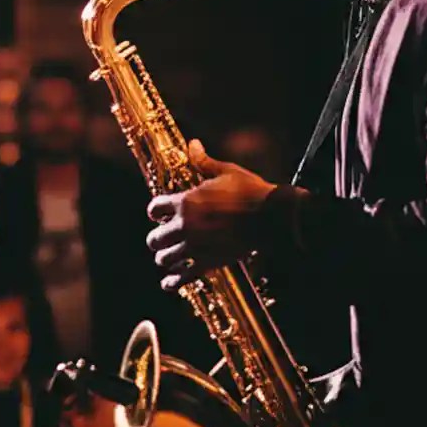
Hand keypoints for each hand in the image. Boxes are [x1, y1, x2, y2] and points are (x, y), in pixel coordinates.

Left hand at [146, 139, 275, 291]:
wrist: (272, 216)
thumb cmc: (250, 191)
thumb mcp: (226, 171)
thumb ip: (203, 161)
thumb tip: (193, 143)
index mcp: (186, 201)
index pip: (154, 209)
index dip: (155, 212)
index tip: (158, 214)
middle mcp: (185, 225)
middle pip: (154, 238)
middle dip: (156, 239)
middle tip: (161, 239)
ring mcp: (195, 246)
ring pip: (165, 259)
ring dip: (165, 258)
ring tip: (168, 257)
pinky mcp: (208, 262)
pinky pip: (183, 277)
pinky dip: (173, 281)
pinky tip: (169, 283)